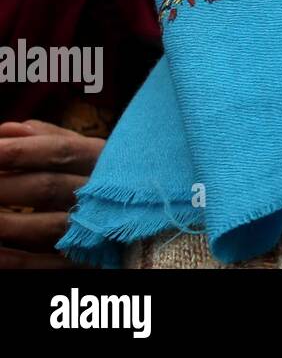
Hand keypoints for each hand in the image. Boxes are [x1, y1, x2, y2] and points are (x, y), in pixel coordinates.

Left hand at [0, 120, 102, 267]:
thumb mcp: (93, 152)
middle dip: (6, 184)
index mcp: (107, 160)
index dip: (22, 150)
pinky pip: (44, 263)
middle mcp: (105, 194)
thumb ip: (53, 139)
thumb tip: (9, 128)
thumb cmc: (116, 178)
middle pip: (49, 186)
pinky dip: (13, 259)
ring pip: (47, 226)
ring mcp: (98, 230)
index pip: (62, 150)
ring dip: (6, 222)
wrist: (157, 220)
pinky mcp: (89, 260)